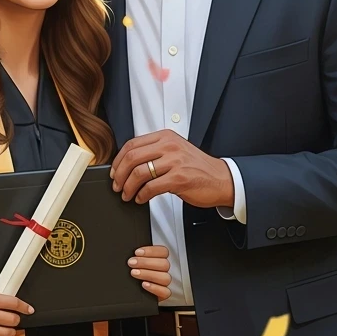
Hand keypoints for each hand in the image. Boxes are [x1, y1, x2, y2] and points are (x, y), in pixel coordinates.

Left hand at [111, 130, 233, 208]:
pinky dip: (141, 195)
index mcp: (166, 137)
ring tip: (127, 194)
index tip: (114, 171)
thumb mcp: (175, 151)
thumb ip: (155, 152)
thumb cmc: (198, 167)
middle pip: (132, 157)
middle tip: (117, 185)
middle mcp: (169, 146)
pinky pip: (151, 187)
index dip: (118, 159)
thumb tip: (129, 163)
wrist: (222, 179)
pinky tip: (140, 198)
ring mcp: (175, 162)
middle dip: (119, 174)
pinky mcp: (179, 179)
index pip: (132, 144)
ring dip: (128, 187)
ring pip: (139, 173)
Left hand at [129, 245, 170, 300]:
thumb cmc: (135, 272)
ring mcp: (165, 283)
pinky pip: (165, 292)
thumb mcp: (136, 262)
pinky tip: (143, 284)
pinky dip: (155, 288)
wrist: (131, 291)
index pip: (163, 251)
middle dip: (146, 262)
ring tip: (134, 273)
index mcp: (160, 259)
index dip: (151, 251)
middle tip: (131, 263)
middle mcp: (164, 270)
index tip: (137, 252)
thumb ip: (138, 256)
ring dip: (148, 274)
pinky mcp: (164, 294)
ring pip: (165, 277)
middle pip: (164, 264)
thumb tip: (133, 254)